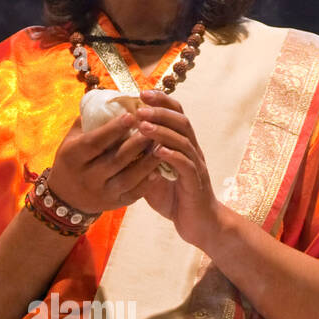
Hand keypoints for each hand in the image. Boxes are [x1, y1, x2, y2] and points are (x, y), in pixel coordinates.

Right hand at [48, 108, 167, 213]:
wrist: (66, 197)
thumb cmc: (72, 160)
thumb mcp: (72, 139)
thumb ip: (89, 120)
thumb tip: (111, 96)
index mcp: (73, 156)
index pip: (95, 142)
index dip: (114, 129)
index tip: (132, 115)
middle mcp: (86, 177)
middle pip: (115, 159)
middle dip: (136, 143)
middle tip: (154, 127)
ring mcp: (101, 193)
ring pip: (128, 178)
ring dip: (147, 162)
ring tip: (162, 145)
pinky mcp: (113, 204)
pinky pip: (133, 194)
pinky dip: (147, 182)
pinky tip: (158, 169)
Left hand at [135, 90, 221, 250]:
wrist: (199, 225)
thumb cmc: (175, 199)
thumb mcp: (152, 177)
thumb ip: (142, 160)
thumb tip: (120, 146)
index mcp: (183, 146)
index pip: (176, 115)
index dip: (161, 102)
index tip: (141, 93)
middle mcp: (192, 151)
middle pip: (181, 121)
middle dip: (160, 110)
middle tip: (140, 105)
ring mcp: (196, 166)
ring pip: (183, 140)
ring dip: (162, 130)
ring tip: (142, 125)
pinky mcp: (195, 183)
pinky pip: (186, 165)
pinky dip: (172, 156)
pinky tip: (158, 151)